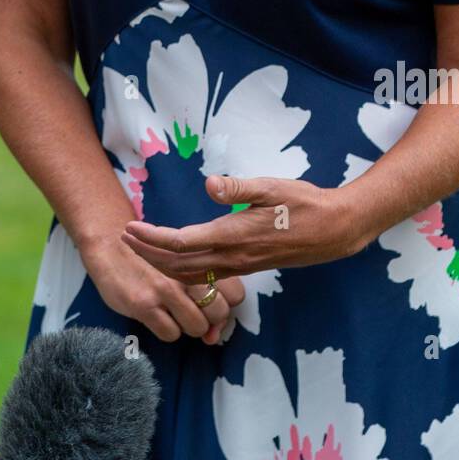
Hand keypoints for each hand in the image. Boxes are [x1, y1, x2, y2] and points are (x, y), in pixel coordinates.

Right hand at [81, 229, 246, 345]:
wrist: (111, 245)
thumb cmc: (151, 256)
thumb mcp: (182, 263)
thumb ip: (204, 291)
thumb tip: (213, 335)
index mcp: (199, 259)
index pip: (236, 295)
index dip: (226, 304)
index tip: (212, 303)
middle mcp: (186, 274)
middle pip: (220, 313)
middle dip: (209, 320)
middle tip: (191, 311)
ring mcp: (165, 290)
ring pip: (197, 327)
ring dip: (188, 326)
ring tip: (174, 313)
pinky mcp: (144, 305)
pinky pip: (170, 334)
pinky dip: (167, 330)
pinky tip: (157, 315)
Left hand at [120, 175, 365, 284]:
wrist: (335, 230)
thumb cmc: (304, 203)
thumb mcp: (274, 186)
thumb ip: (240, 187)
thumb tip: (209, 184)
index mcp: (234, 236)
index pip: (182, 243)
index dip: (152, 239)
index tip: (130, 229)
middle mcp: (234, 257)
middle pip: (179, 264)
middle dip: (148, 254)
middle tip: (123, 239)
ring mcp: (241, 265)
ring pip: (191, 274)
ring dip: (162, 264)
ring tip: (141, 249)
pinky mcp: (248, 266)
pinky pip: (207, 275)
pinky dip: (183, 270)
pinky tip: (175, 260)